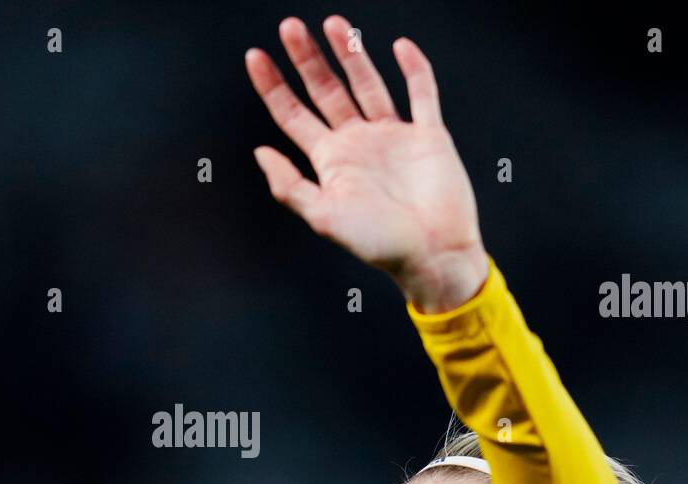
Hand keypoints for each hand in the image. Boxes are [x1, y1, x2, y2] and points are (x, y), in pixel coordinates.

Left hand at [246, 16, 488, 312]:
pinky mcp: (428, 135)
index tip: (254, 56)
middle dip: (306, 59)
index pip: (294, 115)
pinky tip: (399, 47)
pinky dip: (413, 69)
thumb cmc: (379, 244)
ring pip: (367, 84)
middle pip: (326, 91)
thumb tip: (259, 152)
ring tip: (333, 24)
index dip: (273, 87)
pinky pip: (421, 93)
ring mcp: (393, 136)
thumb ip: (290, 186)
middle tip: (289, 26)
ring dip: (351, 54)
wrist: (433, 254)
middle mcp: (358, 143)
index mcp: (331, 161)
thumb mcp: (324, 217)